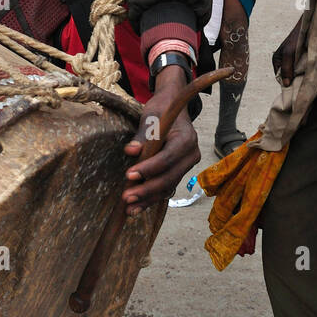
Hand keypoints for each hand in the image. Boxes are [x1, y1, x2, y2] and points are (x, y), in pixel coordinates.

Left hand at [122, 64, 199, 215]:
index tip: (129, 174)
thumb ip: (142, 134)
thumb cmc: (162, 110)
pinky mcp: (179, 173)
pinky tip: (137, 207)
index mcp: (186, 140)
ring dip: (148, 199)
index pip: (167, 159)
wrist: (173, 108)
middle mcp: (191, 155)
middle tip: (126, 197)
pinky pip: (166, 188)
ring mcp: (186, 166)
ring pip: (168, 187)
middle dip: (147, 190)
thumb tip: (130, 151)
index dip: (148, 169)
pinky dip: (152, 198)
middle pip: (169, 178)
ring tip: (129, 209)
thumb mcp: (152, 116)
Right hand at [272, 15, 303, 86]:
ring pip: (295, 73)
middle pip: (288, 77)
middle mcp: (283, 62)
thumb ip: (286, 68)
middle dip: (295, 78)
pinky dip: (305, 70)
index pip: (280, 78)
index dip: (288, 82)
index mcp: (276, 61)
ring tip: (307, 74)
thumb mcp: (288, 54)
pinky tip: (309, 69)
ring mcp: (291, 61)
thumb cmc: (296, 38)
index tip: (297, 84)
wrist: (309, 27)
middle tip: (303, 79)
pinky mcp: (299, 59)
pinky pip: (301, 69)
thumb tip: (285, 84)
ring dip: (301, 74)